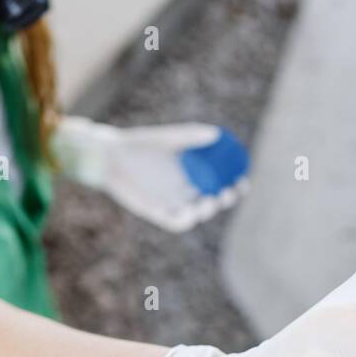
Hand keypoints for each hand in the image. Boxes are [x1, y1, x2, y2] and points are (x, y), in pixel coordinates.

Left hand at [53, 116, 249, 232]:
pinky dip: (185, 219)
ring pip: (198, 214)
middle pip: (214, 201)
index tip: (242, 180)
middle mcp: (187, 191)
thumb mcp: (169, 138)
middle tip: (229, 191)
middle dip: (226, 199)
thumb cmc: (141, 144)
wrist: (113, 155)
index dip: (235, 186)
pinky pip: (176, 221)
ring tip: (209, 199)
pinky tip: (190, 210)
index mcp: (195, 175)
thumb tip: (216, 135)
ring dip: (207, 210)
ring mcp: (173, 203)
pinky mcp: (157, 213)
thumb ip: (191, 136)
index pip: (221, 183)